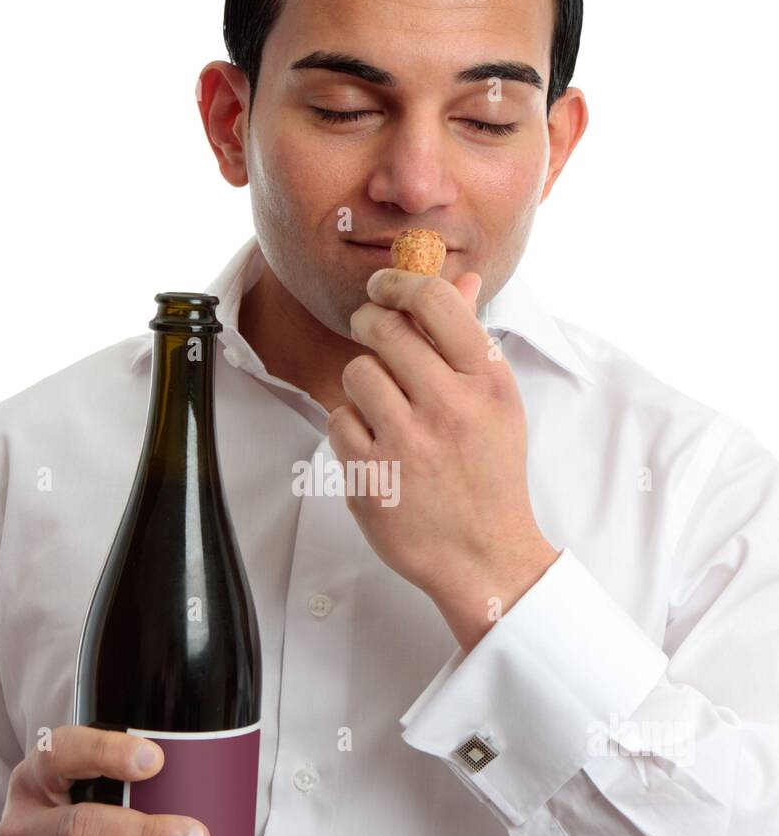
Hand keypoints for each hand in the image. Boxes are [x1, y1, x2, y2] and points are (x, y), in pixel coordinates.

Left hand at [327, 266, 559, 650]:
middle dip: (369, 324)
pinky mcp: (372, 478)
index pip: (434, 302)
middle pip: (384, 329)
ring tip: (383, 407)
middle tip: (371, 335)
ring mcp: (408, 445)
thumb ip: (472, 339)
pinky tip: (375, 447)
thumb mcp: (497, 403)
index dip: (398, 283)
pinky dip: (350, 430)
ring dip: (362, 384)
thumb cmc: (489, 474)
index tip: (383, 288)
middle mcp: (450, 408)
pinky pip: (338, 421)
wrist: (485, 556)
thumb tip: (465, 279)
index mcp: (487, 383)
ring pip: (356, 373)